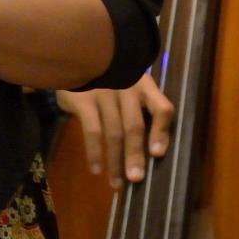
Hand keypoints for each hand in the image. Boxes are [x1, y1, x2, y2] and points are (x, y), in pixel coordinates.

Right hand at [55, 72, 173, 185]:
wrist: (76, 54)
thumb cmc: (108, 78)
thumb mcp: (129, 85)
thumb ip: (140, 107)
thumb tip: (152, 147)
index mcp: (144, 86)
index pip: (161, 107)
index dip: (161, 131)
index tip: (157, 154)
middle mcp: (127, 89)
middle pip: (135, 126)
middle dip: (135, 155)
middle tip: (136, 179)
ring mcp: (104, 94)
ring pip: (114, 133)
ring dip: (116, 161)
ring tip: (117, 184)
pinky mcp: (83, 100)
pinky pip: (92, 131)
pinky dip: (94, 152)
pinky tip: (96, 169)